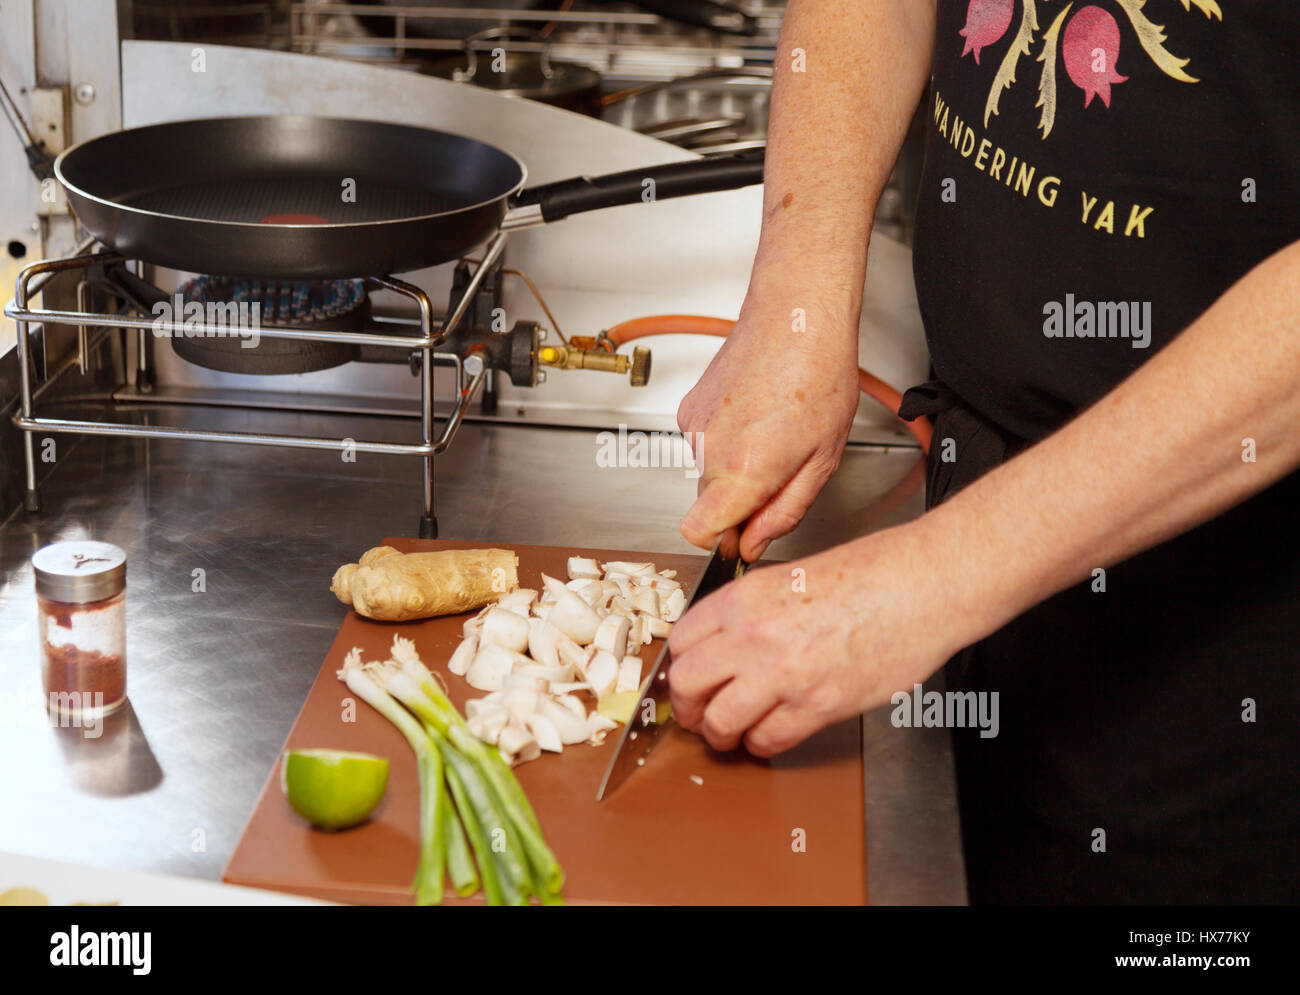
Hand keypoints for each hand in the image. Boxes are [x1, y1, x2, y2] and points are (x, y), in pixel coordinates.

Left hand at [667, 523, 964, 756]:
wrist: (922, 585)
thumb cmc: (872, 573)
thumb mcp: (791, 575)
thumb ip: (753, 609)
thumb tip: (727, 640)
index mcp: (745, 597)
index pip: (682, 641)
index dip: (679, 665)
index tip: (687, 676)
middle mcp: (755, 634)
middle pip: (688, 683)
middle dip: (686, 705)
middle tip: (695, 713)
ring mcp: (783, 673)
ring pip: (720, 720)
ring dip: (719, 733)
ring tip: (728, 734)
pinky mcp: (818, 705)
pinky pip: (768, 738)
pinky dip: (761, 744)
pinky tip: (767, 736)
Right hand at [676, 295, 860, 561]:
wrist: (794, 317)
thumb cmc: (819, 376)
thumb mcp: (822, 460)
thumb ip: (784, 512)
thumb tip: (754, 544)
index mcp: (745, 471)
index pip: (698, 534)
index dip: (723, 540)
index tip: (745, 534)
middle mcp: (710, 451)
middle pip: (707, 506)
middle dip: (738, 502)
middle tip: (779, 470)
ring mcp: (694, 427)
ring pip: (707, 473)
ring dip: (735, 466)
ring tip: (772, 431)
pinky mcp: (687, 408)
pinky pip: (703, 443)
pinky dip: (725, 439)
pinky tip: (755, 414)